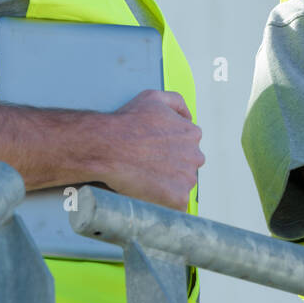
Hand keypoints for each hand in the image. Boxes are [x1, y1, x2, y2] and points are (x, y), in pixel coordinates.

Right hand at [99, 90, 204, 209]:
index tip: (155, 152)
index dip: (170, 150)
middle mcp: (195, 156)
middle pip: (187, 166)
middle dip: (171, 167)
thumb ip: (176, 102)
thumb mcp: (153, 97)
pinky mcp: (178, 198)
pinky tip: (148, 193)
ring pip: (181, 185)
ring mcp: (187, 178)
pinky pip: (176, 205)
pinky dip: (164, 202)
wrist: (107, 147)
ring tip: (145, 179)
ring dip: (167, 184)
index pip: (188, 146)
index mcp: (192, 134)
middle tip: (148, 167)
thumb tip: (188, 115)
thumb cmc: (127, 123)